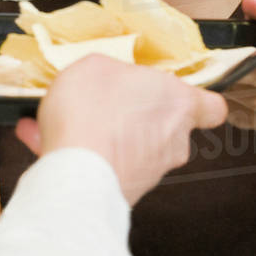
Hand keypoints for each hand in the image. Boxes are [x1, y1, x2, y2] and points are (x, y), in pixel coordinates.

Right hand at [14, 55, 226, 205]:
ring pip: (130, 146)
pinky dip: (78, 153)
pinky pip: (102, 165)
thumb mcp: (94, 65)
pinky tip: (44, 139)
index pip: (211, 106)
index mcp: (178, 103)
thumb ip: (109, 70)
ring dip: (100, 134)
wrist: (77, 172)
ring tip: (63, 121)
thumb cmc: (94, 115)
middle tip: (103, 103)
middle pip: (164, 125)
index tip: (178, 94)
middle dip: (133, 115)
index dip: (196, 100)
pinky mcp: (126, 190)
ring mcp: (151, 169)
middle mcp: (173, 140)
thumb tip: (106, 78)